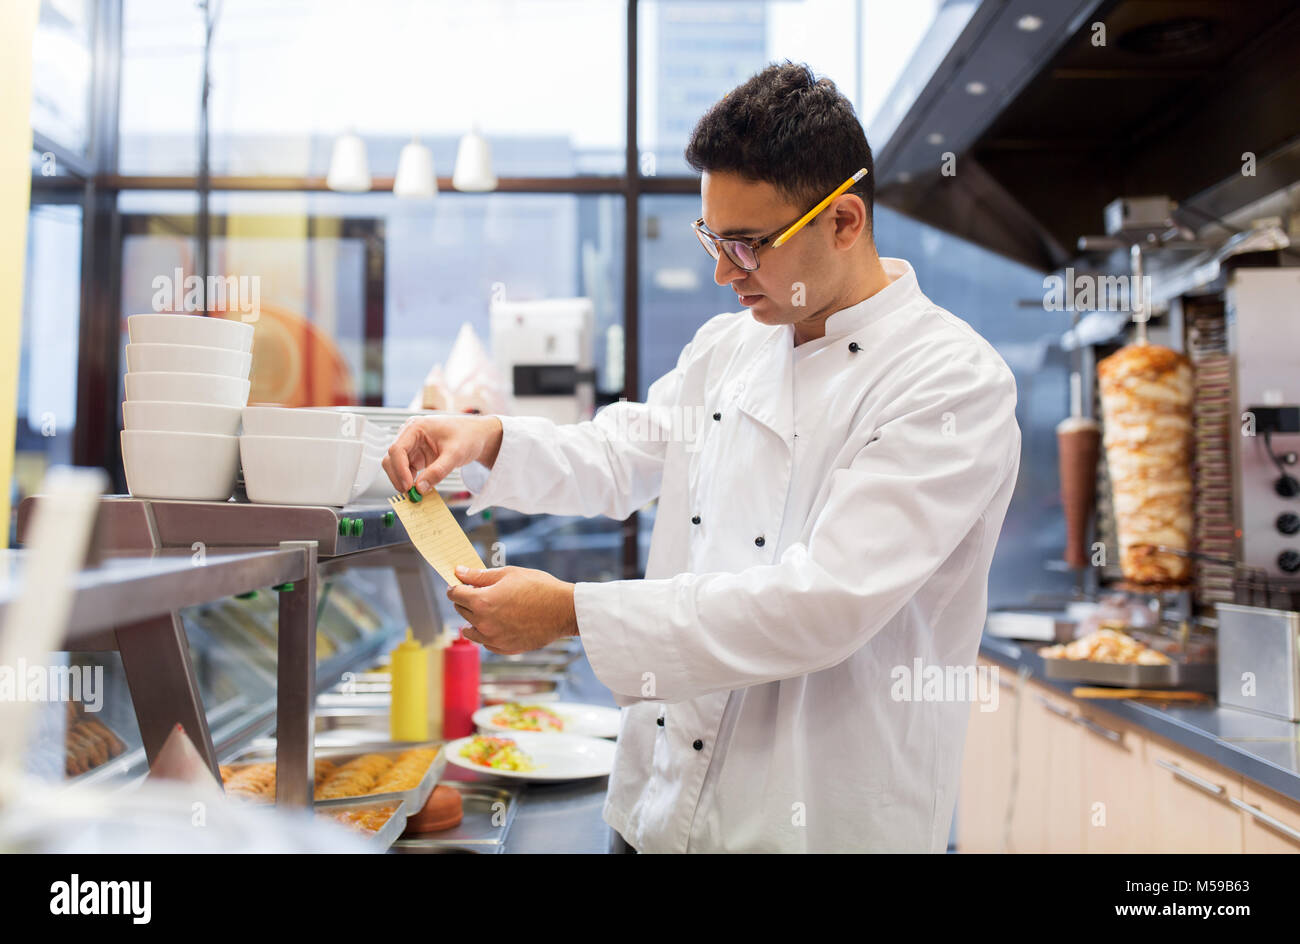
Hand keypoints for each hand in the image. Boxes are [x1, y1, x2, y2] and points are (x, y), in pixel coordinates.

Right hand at [382, 414, 502, 494]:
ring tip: (416, 493)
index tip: (408, 486)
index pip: (397, 449)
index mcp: (416, 427)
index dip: (399, 469)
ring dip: (402, 480)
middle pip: (392, 458)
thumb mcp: (455, 454)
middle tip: (411, 494)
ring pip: (395, 466)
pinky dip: (409, 481)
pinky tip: (419, 489)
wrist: (476, 436)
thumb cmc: (467, 436)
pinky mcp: (415, 456)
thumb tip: (420, 488)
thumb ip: (438, 471)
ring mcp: (411, 446)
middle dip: (398, 477)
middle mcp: (409, 435)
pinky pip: (405, 471)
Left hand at [446, 565, 577, 654]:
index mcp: (482, 601)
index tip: (459, 584)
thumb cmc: (539, 587)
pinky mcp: (504, 648)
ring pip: (470, 630)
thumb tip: (459, 572)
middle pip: (460, 611)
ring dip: (473, 619)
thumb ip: (480, 575)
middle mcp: (484, 623)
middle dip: (465, 600)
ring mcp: (494, 638)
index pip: (454, 594)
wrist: (564, 610)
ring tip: (489, 609)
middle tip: (479, 592)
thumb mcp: (508, 574)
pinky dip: (487, 632)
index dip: (455, 586)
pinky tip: (500, 622)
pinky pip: (486, 642)